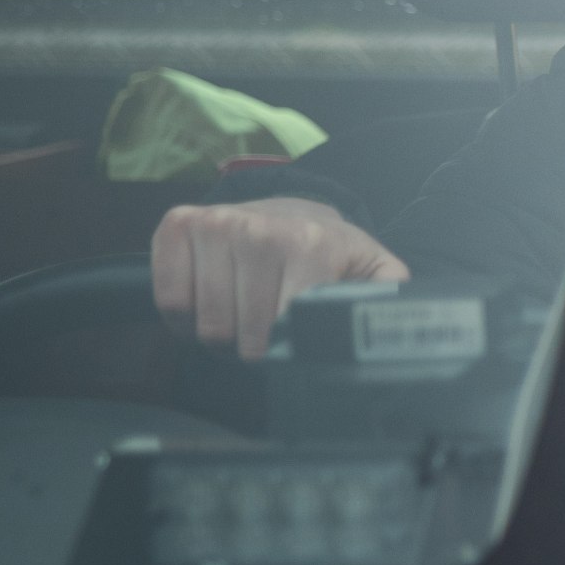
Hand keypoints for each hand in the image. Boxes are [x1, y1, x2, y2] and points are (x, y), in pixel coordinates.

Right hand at [150, 197, 407, 358]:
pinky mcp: (179, 225)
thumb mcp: (374, 274)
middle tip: (269, 331)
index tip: (295, 343)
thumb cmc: (333, 255)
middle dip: (254, 347)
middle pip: (241, 336)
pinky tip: (210, 302)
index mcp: (310, 246)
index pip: (284, 331)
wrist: (296, 212)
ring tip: (244, 316)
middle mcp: (258, 230)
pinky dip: (184, 317)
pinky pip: (169, 301)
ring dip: (222, 335)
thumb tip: (395, 335)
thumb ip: (386, 302)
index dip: (286, 352)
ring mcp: (215, 224)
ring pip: (204, 325)